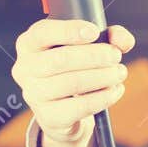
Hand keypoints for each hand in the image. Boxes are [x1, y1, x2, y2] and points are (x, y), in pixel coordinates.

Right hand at [11, 18, 136, 146]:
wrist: (64, 109)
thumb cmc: (76, 69)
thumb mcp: (90, 46)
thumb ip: (110, 36)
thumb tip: (122, 40)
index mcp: (30, 43)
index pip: (43, 33)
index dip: (69, 31)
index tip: (94, 32)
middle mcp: (25, 68)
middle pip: (61, 59)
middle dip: (94, 56)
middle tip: (116, 56)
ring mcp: (34, 94)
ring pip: (71, 83)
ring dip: (102, 77)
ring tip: (119, 73)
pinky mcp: (48, 116)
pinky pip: (80, 107)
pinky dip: (103, 97)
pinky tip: (115, 90)